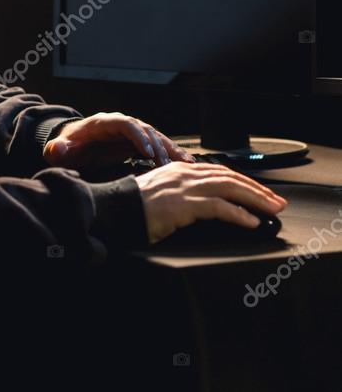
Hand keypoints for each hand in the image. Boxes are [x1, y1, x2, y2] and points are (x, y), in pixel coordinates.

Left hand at [43, 112, 194, 169]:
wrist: (72, 146)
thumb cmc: (68, 148)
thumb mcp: (59, 149)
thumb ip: (58, 149)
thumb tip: (57, 148)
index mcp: (104, 123)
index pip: (125, 124)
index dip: (138, 137)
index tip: (147, 153)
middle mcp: (122, 125)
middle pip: (146, 130)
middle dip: (159, 146)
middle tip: (169, 165)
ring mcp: (132, 133)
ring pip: (156, 137)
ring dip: (171, 150)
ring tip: (186, 165)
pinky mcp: (137, 143)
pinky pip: (158, 147)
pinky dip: (171, 154)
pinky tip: (186, 164)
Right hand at [134, 161, 287, 243]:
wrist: (115, 210)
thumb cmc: (134, 207)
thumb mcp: (161, 193)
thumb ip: (181, 193)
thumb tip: (203, 204)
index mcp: (181, 169)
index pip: (221, 172)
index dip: (244, 182)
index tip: (260, 193)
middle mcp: (186, 173)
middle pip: (231, 177)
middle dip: (258, 190)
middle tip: (276, 202)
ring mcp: (185, 187)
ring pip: (231, 189)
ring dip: (256, 200)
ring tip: (271, 211)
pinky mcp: (184, 204)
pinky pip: (220, 207)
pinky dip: (240, 214)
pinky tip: (252, 222)